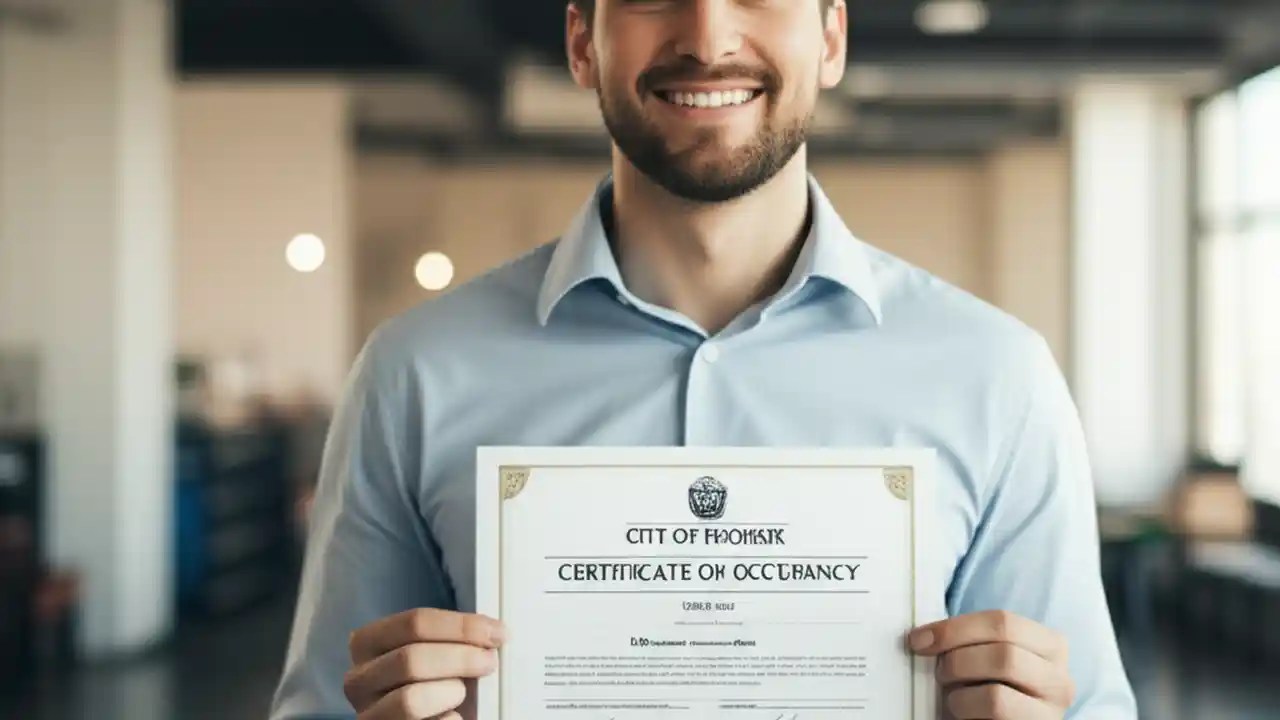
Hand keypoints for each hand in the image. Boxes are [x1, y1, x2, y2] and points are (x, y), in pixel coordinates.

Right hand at [343, 608, 505, 719]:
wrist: (431, 718)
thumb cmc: (437, 684)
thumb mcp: (439, 653)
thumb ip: (456, 638)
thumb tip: (494, 632)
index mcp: (368, 643)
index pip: (414, 622)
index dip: (461, 626)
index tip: (498, 633)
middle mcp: (358, 679)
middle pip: (411, 658)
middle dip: (460, 658)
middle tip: (489, 662)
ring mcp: (368, 714)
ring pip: (411, 700)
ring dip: (450, 692)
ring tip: (461, 694)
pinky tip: (455, 716)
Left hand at [908, 610, 1073, 719]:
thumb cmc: (986, 692)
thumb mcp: (984, 659)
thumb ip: (969, 642)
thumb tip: (923, 636)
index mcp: (1050, 646)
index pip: (1002, 621)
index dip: (954, 628)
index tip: (919, 639)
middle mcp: (1059, 679)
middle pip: (1002, 652)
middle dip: (957, 660)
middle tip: (940, 673)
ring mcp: (1052, 712)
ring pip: (998, 688)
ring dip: (961, 690)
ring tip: (954, 696)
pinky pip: (995, 711)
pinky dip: (967, 709)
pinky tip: (964, 713)